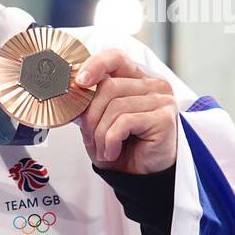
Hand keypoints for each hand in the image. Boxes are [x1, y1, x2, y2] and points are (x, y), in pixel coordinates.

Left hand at [74, 49, 176, 174]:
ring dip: (100, 134)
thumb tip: (69, 92)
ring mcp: (162, 100)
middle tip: (89, 138)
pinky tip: (113, 152)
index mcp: (136, 79)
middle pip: (109, 87)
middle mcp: (153, 85)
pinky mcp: (165, 118)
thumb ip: (88, 103)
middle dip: (91, 117)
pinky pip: (125, 122)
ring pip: (115, 107)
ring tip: (103, 149)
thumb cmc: (121, 146)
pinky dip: (111, 141)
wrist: (139, 176)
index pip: (116, 58)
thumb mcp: (98, 121)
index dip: (95, 65)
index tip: (80, 81)